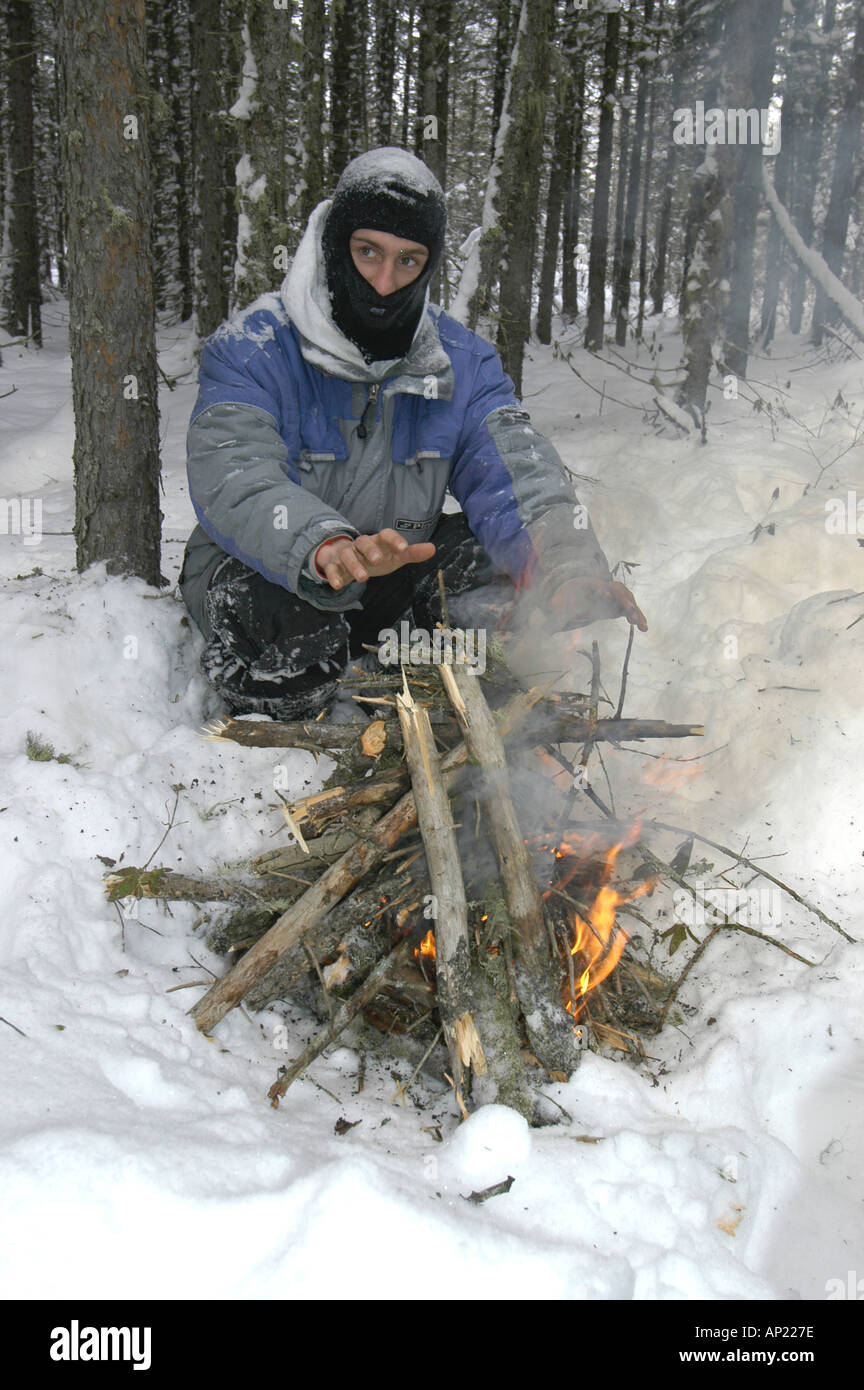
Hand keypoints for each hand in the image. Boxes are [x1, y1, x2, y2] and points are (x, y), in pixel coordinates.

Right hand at [317, 529, 435, 589]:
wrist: (342, 556)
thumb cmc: (373, 556)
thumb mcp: (393, 555)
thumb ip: (411, 553)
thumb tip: (432, 549)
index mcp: (377, 541)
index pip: (385, 535)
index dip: (394, 540)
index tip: (403, 548)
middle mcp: (360, 545)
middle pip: (364, 542)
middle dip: (370, 550)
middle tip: (378, 561)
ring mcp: (345, 554)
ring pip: (347, 555)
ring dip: (354, 565)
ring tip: (363, 578)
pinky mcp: (333, 565)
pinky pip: (331, 568)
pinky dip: (333, 576)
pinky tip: (338, 586)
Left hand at [547, 577, 647, 631]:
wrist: (576, 596)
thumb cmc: (567, 600)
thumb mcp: (559, 608)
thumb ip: (555, 618)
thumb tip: (545, 632)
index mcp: (591, 585)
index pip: (601, 586)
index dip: (605, 591)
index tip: (609, 597)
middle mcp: (606, 588)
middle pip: (619, 591)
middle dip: (625, 600)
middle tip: (630, 612)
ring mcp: (615, 596)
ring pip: (629, 600)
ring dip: (636, 612)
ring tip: (642, 626)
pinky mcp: (620, 606)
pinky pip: (631, 610)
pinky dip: (637, 617)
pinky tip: (644, 628)